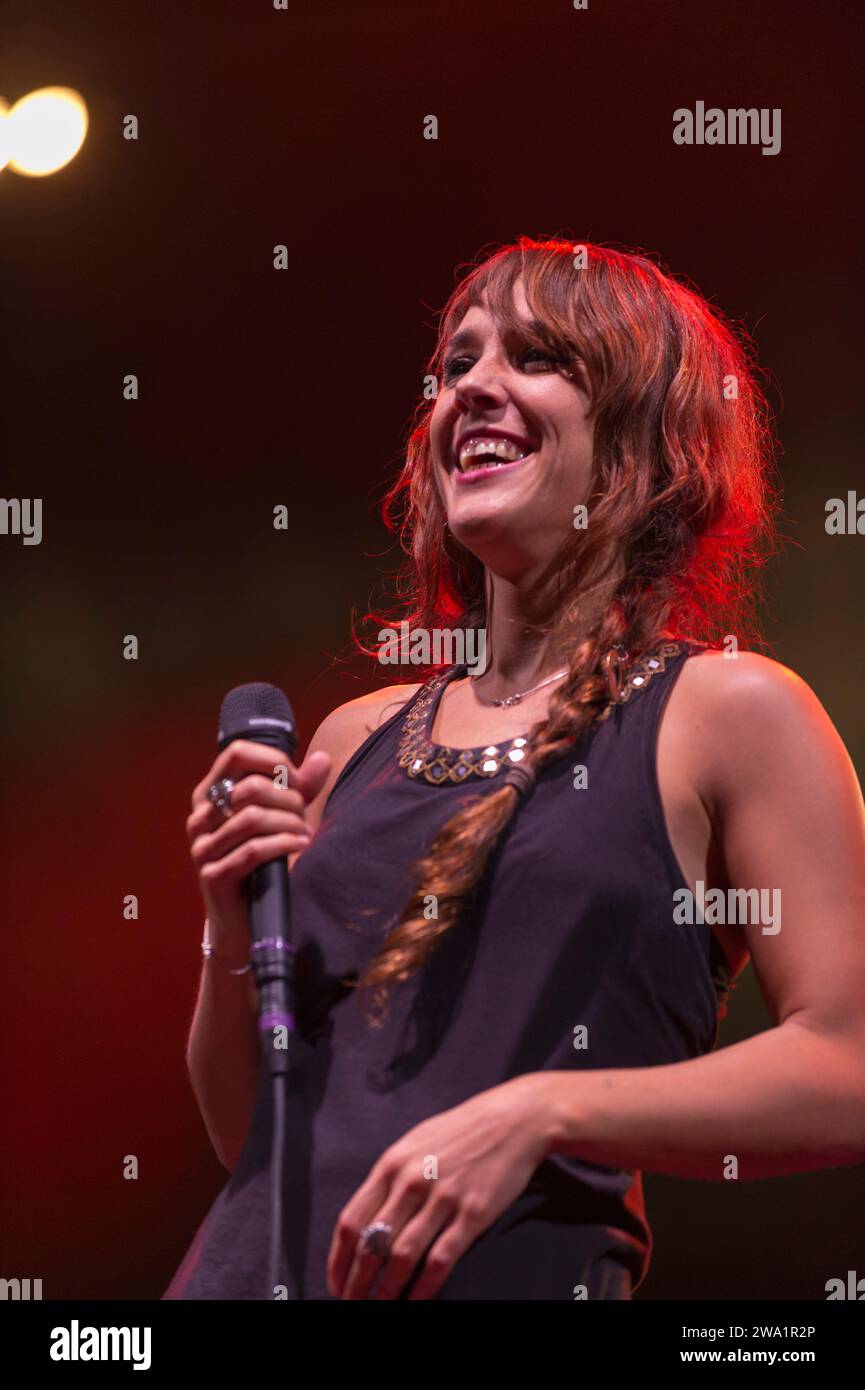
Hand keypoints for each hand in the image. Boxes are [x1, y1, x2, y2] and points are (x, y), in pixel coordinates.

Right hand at [187, 740, 331, 958]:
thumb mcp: (280, 817)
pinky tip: (300, 845)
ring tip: (304, 833)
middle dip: (289, 799)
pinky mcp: (212, 875)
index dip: (273, 760)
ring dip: (289, 823)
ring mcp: (202, 847)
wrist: (245, 920)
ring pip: (252, 818)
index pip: (236, 753)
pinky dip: (283, 844)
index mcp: (209, 794)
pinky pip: (253, 850)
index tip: (297, 780)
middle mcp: (200, 817)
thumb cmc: (262, 861)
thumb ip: (299, 788)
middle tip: (304, 817)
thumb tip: (322, 759)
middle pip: (251, 787)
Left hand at [326, 1074, 555, 1299]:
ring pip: (402, 1256)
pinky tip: (416, 1301)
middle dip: (357, 1283)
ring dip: (387, 1291)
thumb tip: (367, 1220)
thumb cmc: (460, 1132)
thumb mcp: (414, 1144)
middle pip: (372, 1244)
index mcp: (391, 1164)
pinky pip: (441, 1259)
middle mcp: (411, 1181)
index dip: (339, 1260)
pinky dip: (424, 1287)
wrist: (512, 1119)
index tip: (336, 1284)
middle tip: (353, 1304)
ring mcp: (442, 1197)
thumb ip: (390, 1178)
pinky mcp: (473, 1213)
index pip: (351, 1221)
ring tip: (380, 1309)